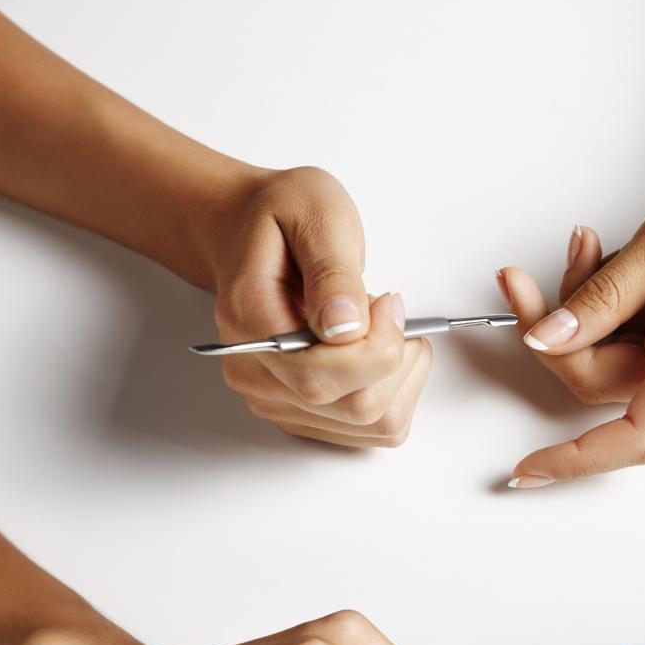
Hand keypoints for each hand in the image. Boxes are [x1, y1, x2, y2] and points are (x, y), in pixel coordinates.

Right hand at [208, 166, 430, 446]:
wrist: (246, 232)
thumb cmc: (281, 219)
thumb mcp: (315, 214)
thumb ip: (333, 273)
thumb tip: (345, 327)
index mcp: (251, 324)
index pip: (323, 376)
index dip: (378, 348)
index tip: (389, 303)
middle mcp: (255, 375)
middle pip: (354, 408)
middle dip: (395, 360)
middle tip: (386, 311)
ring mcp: (277, 400)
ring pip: (371, 424)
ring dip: (399, 377)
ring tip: (377, 328)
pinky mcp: (302, 413)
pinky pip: (370, 430)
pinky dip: (393, 392)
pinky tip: (375, 352)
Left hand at [499, 110, 644, 484]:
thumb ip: (609, 291)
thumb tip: (550, 338)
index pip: (638, 434)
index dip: (578, 458)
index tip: (527, 468)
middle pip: (610, 382)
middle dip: (560, 335)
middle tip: (521, 278)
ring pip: (624, 360)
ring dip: (588, 313)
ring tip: (586, 242)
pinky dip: (620, 310)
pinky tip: (617, 258)